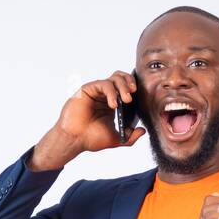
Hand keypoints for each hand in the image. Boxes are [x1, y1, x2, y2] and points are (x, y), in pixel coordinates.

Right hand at [27, 71, 145, 169]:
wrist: (75, 140)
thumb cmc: (91, 139)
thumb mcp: (116, 139)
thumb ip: (130, 136)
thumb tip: (142, 131)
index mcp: (112, 103)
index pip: (125, 88)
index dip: (132, 88)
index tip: (139, 96)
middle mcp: (105, 95)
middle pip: (120, 78)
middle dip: (129, 83)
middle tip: (133, 96)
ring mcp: (96, 91)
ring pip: (113, 78)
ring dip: (123, 86)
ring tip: (126, 100)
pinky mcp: (88, 89)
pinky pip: (103, 84)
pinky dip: (111, 92)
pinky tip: (113, 104)